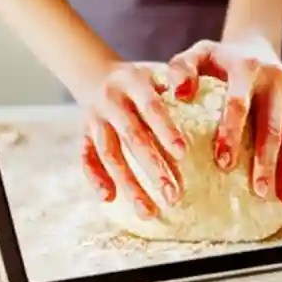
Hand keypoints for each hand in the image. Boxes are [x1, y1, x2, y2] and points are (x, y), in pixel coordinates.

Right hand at [80, 62, 187, 219]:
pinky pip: (86, 158)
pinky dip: (95, 179)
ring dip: (128, 185)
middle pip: (132, 137)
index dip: (165, 129)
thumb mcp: (157, 70)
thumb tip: (198, 97)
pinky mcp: (83, 135)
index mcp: (133, 82)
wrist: (94, 72)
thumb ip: (178, 80)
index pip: (151, 107)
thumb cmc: (140, 78)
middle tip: (174, 196)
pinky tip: (109, 199)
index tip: (183, 153)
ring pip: (110, 155)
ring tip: (148, 212)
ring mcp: (95, 120)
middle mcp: (112, 102)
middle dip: (153, 168)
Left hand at [166, 39, 281, 204]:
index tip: (224, 163)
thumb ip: (182, 68)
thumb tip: (179, 93)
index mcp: (247, 68)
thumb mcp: (199, 53)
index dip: (232, 133)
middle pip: (272, 126)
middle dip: (266, 161)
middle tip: (260, 191)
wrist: (255, 43)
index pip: (239, 104)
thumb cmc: (220, 57)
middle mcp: (275, 81)